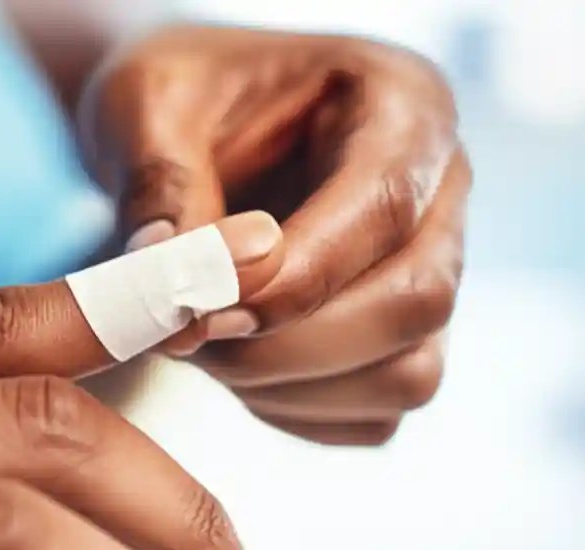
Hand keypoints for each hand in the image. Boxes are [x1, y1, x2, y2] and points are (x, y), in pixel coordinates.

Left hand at [81, 26, 469, 444]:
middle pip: (416, 300)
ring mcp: (431, 272)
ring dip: (284, 385)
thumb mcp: (145, 102)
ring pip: (405, 373)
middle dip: (287, 344)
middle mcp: (439, 190)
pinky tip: (228, 365)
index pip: (383, 205)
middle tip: (184, 337)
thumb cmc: (175, 100)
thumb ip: (160, 186)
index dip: (296, 276)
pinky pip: (370, 415)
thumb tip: (179, 289)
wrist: (183, 133)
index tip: (200, 310)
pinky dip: (290, 410)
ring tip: (196, 342)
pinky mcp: (400, 343)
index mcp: (402, 103)